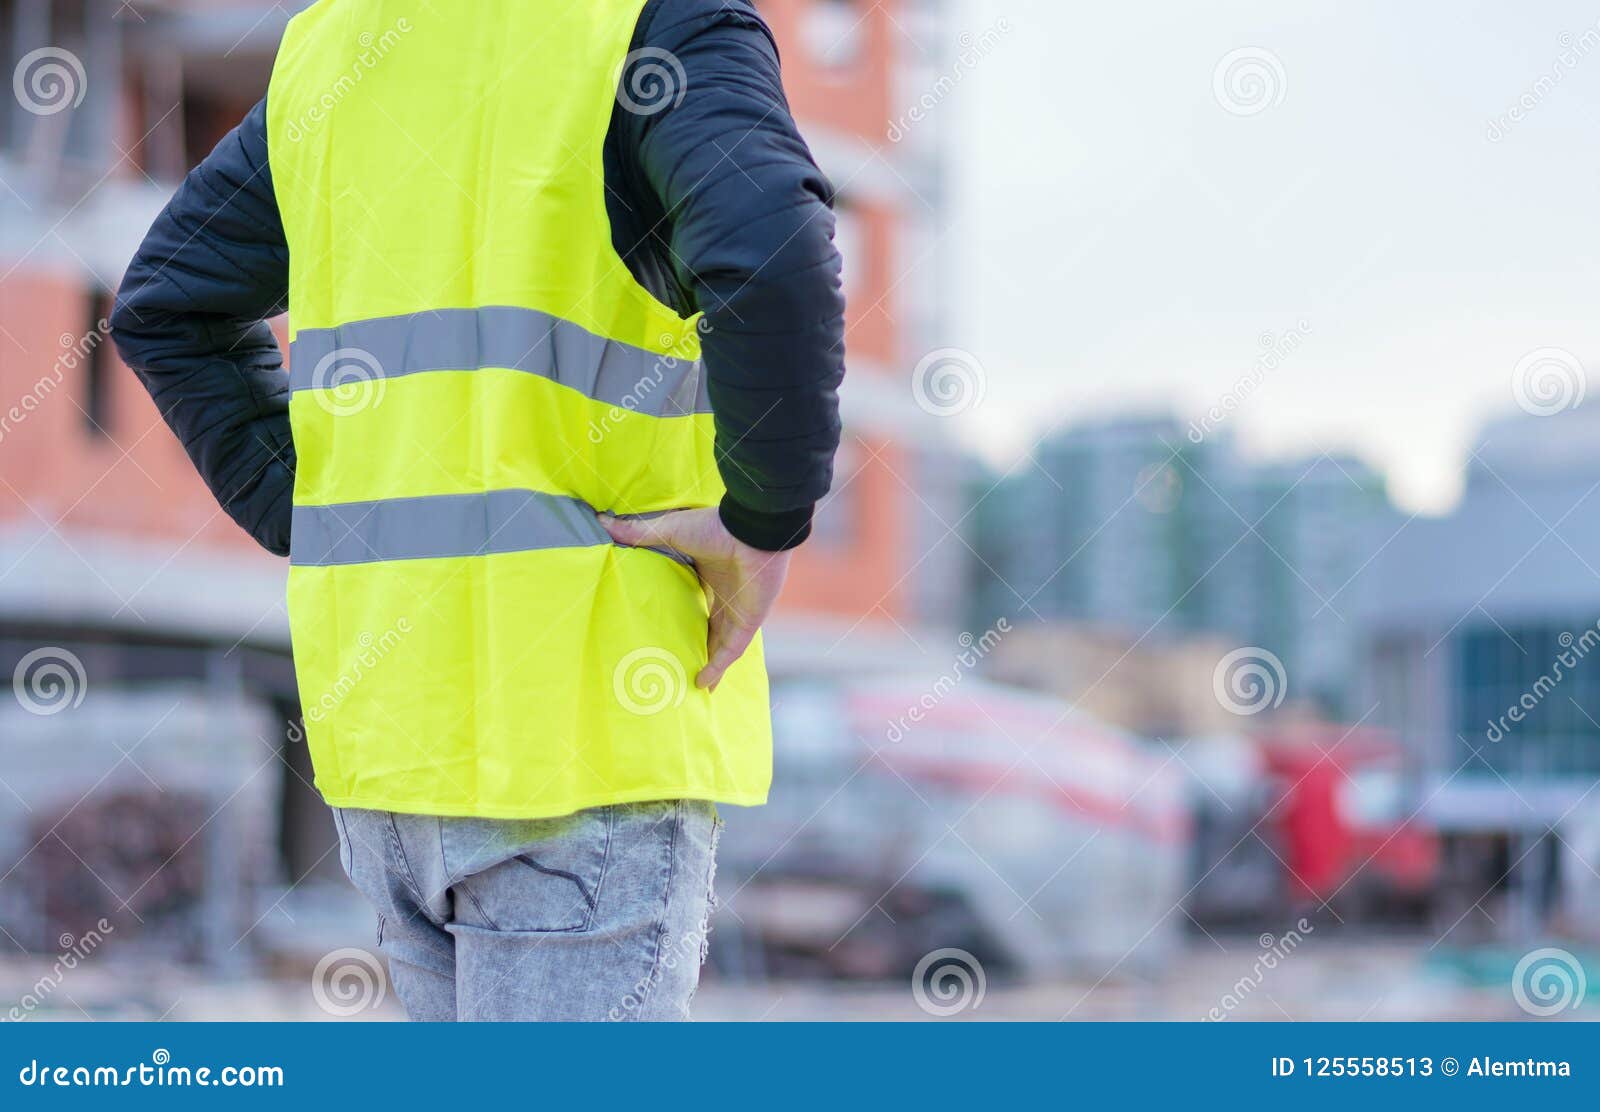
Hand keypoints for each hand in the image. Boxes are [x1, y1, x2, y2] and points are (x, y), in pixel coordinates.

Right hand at [599, 508, 790, 690]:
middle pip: (707, 628)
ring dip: (707, 664)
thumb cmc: (714, 527)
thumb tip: (602, 523)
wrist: (750, 530)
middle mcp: (724, 596)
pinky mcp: (748, 622)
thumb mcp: (669, 531)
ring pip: (720, 645)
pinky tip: (704, 683)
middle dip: (695, 646)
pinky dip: (718, 666)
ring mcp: (738, 610)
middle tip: (674, 663)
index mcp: (708, 575)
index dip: (680, 616)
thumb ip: (638, 534)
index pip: (693, 601)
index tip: (662, 628)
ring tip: (688, 687)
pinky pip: (731, 651)